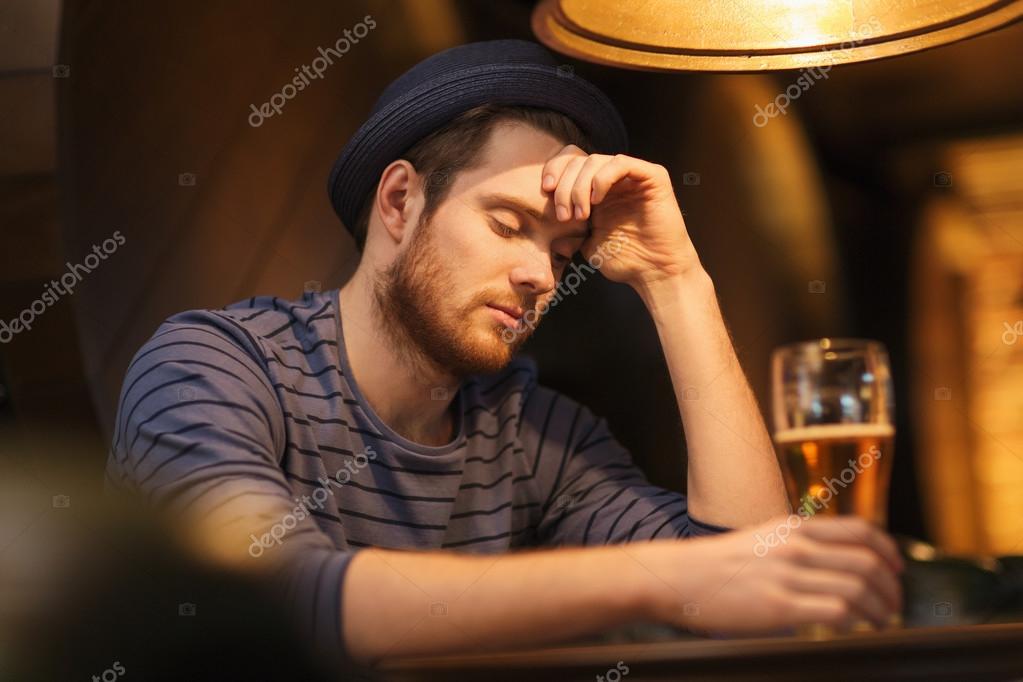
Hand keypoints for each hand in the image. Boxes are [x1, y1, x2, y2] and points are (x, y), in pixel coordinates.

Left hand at [541, 146, 702, 289]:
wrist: (655, 271)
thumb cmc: (625, 260)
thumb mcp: (585, 242)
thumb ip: (569, 225)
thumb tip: (545, 219)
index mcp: (597, 189)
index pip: (570, 163)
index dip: (555, 171)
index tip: (544, 192)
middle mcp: (614, 179)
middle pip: (579, 161)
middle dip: (564, 187)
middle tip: (564, 216)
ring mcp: (633, 176)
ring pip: (596, 160)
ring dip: (580, 187)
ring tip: (581, 216)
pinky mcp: (652, 177)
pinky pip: (621, 163)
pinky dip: (602, 178)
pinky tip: (597, 201)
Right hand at [639, 515, 904, 634]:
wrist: (680, 576)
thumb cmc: (718, 564)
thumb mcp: (762, 540)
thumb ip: (798, 548)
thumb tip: (833, 569)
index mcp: (793, 527)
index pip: (859, 530)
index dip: (888, 551)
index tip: (898, 568)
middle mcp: (796, 546)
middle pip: (866, 562)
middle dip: (891, 587)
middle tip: (895, 603)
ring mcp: (789, 575)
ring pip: (858, 589)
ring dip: (880, 609)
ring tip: (882, 620)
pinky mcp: (780, 606)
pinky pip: (837, 612)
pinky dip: (856, 621)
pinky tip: (856, 628)